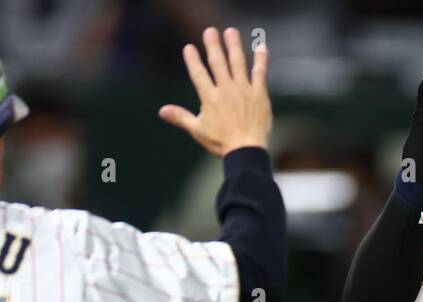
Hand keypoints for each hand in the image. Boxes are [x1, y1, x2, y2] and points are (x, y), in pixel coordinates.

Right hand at [159, 27, 270, 155]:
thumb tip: (162, 111)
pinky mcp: (258, 93)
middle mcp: (225, 90)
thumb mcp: (197, 130)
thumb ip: (181, 117)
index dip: (193, 60)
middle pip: (218, 62)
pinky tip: (261, 46)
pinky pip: (260, 72)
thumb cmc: (221, 142)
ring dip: (233, 46)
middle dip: (213, 45)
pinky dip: (261, 59)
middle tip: (210, 31)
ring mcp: (243, 90)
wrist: (246, 150)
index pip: (198, 74)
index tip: (189, 48)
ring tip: (231, 32)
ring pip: (237, 62)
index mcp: (209, 98)